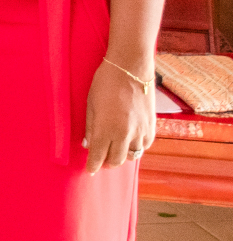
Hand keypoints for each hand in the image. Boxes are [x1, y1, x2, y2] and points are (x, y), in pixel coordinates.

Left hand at [83, 58, 154, 173]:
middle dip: (107, 162)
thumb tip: (88, 145)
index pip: (98, 156)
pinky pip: (144, 146)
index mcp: (106, 129)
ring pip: (132, 155)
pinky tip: (130, 143)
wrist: (130, 69)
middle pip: (116, 160)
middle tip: (101, 160)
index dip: (93, 165)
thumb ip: (91, 127)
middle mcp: (125, 134)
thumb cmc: (104, 84)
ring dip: (122, 155)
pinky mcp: (152, 127)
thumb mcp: (91, 105)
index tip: (90, 170)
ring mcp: (140, 131)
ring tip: (115, 151)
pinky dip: (136, 148)